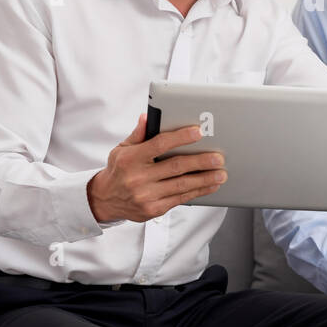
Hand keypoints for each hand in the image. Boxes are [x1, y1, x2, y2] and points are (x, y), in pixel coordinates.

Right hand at [86, 115, 225, 223]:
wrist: (105, 199)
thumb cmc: (118, 170)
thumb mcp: (122, 149)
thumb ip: (138, 134)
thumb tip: (147, 117)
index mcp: (131, 158)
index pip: (159, 145)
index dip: (180, 138)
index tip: (198, 132)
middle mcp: (139, 178)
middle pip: (176, 167)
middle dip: (201, 162)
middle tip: (218, 157)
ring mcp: (146, 195)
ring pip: (182, 185)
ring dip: (205, 179)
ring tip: (221, 173)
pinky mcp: (154, 209)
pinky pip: (181, 199)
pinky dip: (198, 192)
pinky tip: (210, 185)